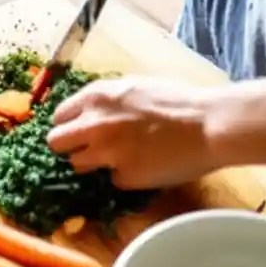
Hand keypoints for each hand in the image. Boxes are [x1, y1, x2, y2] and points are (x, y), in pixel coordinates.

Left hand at [46, 77, 218, 188]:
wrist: (209, 124)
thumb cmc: (179, 100)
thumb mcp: (134, 86)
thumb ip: (107, 99)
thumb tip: (91, 110)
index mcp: (96, 97)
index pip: (59, 116)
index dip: (69, 124)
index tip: (78, 130)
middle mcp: (93, 124)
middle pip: (56, 142)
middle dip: (69, 146)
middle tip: (87, 149)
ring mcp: (106, 153)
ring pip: (77, 165)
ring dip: (92, 164)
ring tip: (120, 158)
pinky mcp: (123, 176)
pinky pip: (113, 179)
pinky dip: (125, 176)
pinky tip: (146, 166)